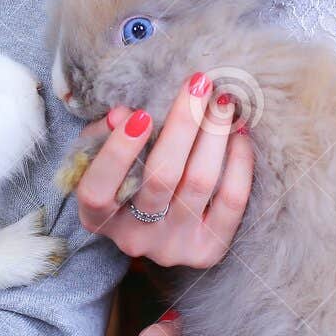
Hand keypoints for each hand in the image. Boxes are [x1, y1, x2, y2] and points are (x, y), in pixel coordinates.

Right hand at [74, 73, 252, 267]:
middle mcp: (134, 238)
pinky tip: (238, 133)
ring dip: (214, 134)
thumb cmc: (126, 176)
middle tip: (198, 84)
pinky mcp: (209, 250)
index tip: (141, 114)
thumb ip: (107, 134)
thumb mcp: (104, 155)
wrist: (158, 225)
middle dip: (183, 124)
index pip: (99, 190)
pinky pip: (231, 201)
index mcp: (97, 218)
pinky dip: (239, 162)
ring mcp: (174, 247)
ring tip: (221, 101)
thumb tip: (123, 114)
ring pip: (200, 183)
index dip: (118, 153)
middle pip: (161, 178)